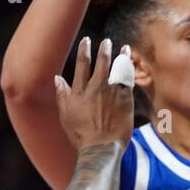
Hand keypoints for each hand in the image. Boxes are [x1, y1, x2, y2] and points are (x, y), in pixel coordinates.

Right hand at [54, 37, 134, 151]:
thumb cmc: (81, 135)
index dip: (84, 50)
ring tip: (124, 48)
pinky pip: (128, 80)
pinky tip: (132, 63)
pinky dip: (130, 69)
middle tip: (106, 42)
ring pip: (117, 68)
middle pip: (100, 62)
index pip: (82, 65)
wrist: (101, 148)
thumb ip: (62, 95)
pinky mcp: (125, 100)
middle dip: (104, 49)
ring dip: (120, 55)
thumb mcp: (65, 115)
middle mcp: (96, 88)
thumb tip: (57, 78)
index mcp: (80, 91)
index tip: (86, 41)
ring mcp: (112, 92)